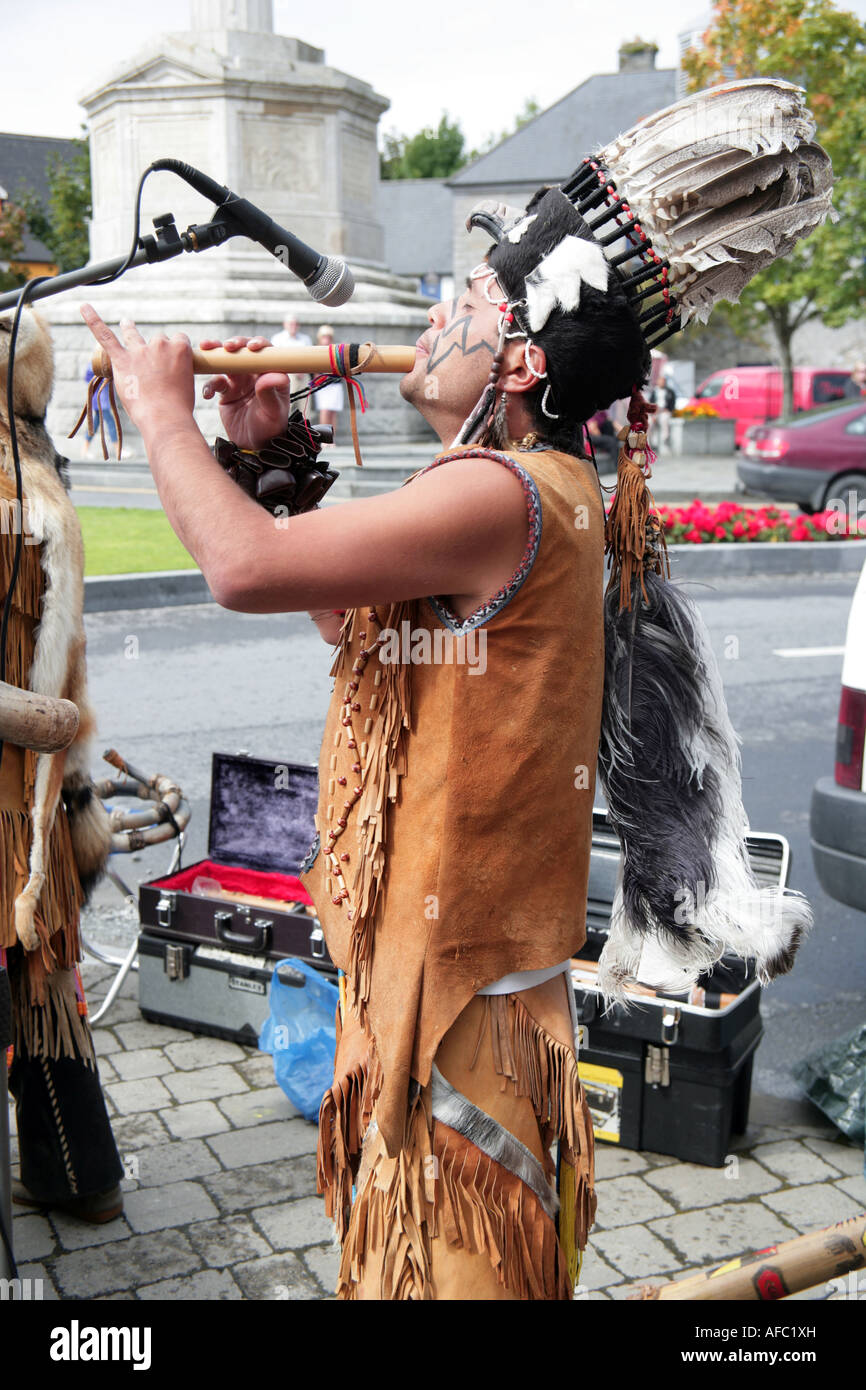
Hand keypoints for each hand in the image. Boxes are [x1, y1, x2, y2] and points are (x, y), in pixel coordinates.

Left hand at [80, 306, 193, 431]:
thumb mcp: (187, 384)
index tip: (173, 360)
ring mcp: (139, 352)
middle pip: (157, 339)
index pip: (177, 339)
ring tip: (126, 323)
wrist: (165, 417)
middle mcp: (160, 345)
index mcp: (179, 349)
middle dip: (155, 350)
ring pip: (133, 334)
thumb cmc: (178, 406)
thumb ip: (177, 372)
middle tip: (155, 369)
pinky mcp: (122, 361)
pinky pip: (105, 336)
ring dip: (129, 329)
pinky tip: (84, 308)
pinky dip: (93, 320)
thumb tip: (166, 376)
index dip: (174, 350)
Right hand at [201, 335, 290, 451]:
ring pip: (226, 362)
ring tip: (207, 349)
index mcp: (271, 374)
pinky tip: (207, 395)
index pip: (266, 353)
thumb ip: (271, 394)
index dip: (258, 344)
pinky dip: (209, 385)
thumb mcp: (273, 413)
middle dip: (233, 344)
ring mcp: (239, 381)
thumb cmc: (270, 429)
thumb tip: (274, 375)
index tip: (251, 347)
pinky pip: (215, 382)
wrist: (253, 446)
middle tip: (226, 347)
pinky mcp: (226, 391)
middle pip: (243, 351)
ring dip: (216, 355)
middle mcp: (255, 374)